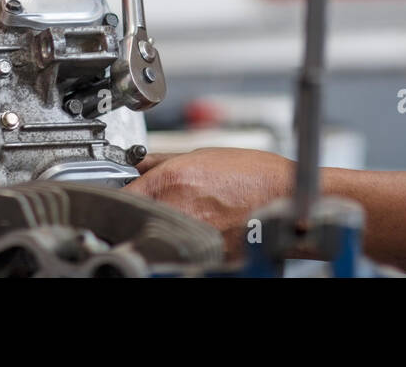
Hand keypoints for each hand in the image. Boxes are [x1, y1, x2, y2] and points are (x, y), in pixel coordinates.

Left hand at [125, 147, 293, 261]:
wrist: (285, 197)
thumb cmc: (254, 175)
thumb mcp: (205, 155)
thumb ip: (165, 160)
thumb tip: (139, 162)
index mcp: (171, 180)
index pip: (123, 195)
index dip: (120, 196)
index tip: (121, 197)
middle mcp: (175, 207)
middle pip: (135, 216)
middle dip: (140, 211)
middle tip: (154, 206)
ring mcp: (187, 232)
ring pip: (155, 233)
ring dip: (160, 226)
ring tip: (183, 216)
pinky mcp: (201, 251)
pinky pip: (179, 246)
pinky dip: (181, 240)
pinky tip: (199, 228)